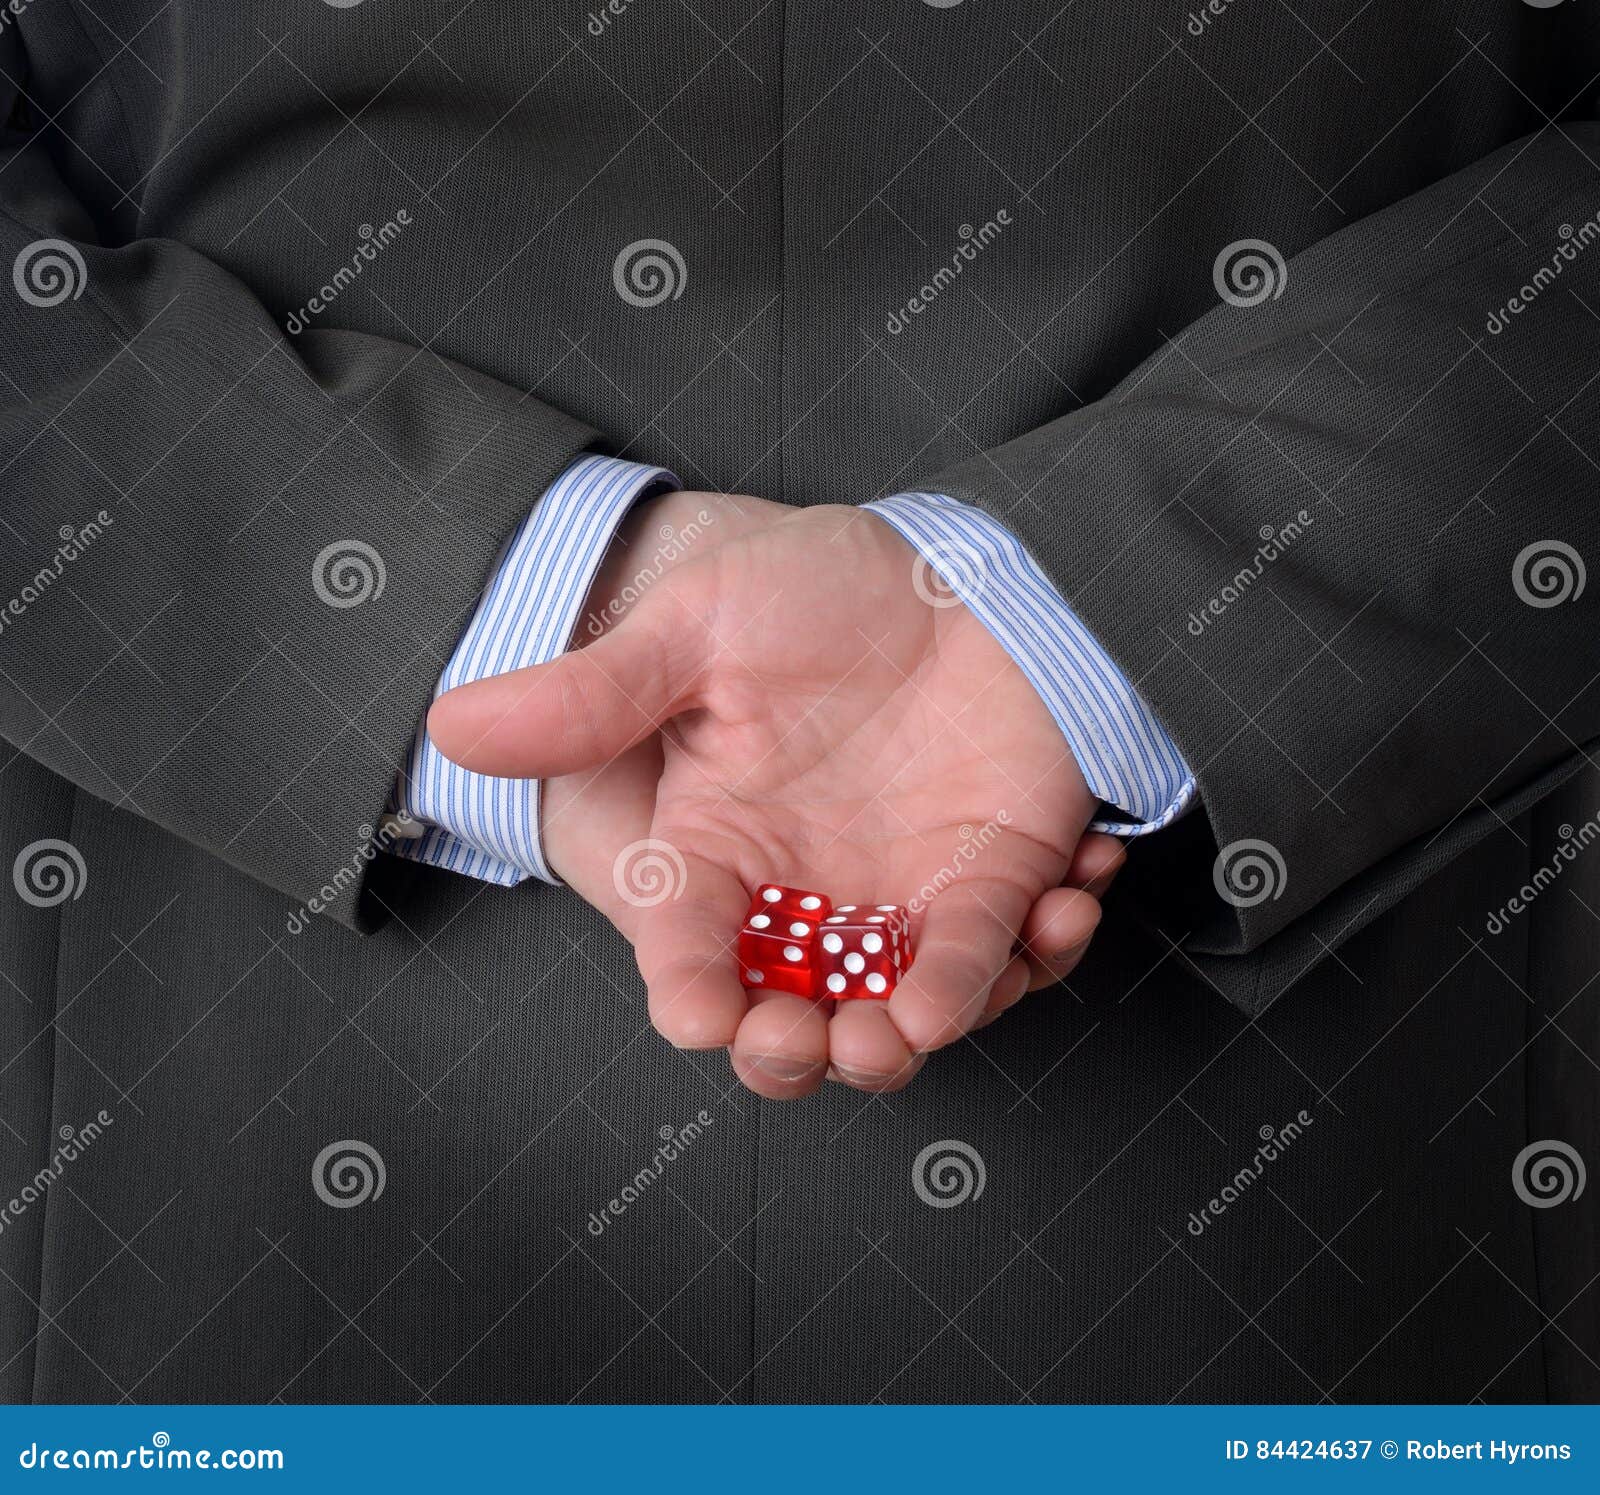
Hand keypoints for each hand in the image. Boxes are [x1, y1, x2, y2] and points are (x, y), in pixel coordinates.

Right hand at [429, 493, 1112, 1097]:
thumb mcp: (693, 630)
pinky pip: (1002, 946)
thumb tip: (452, 726)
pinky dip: (1026, 959)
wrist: (939, 560)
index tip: (704, 1014)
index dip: (690, 992)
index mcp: (718, 847)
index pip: (688, 949)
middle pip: (788, 1014)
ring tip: (919, 1019)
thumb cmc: (806, 587)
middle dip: (795, 1052)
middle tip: (811, 1041)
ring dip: (912, 1035)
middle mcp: (805, 893)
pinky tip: (1053, 913)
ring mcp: (900, 894)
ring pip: (898, 1011)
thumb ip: (593, 693)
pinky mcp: (991, 874)